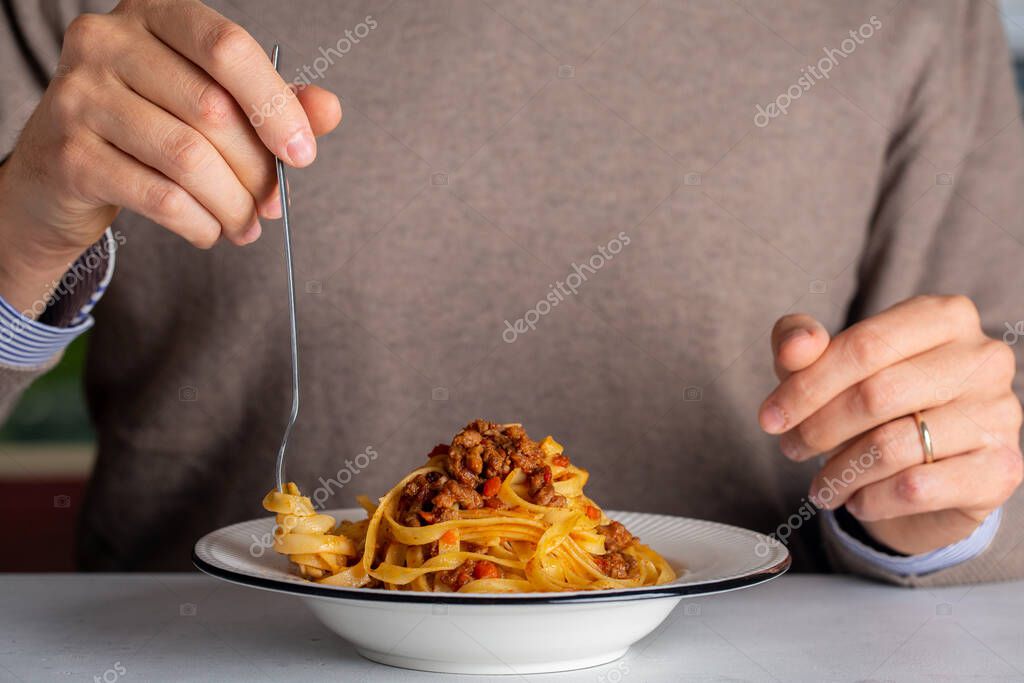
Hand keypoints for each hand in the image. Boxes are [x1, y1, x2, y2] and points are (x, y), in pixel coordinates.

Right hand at [0, 0, 341, 311]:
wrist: (59, 175)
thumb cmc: (148, 128)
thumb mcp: (211, 103)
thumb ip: (269, 102)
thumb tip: (329, 110)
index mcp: (153, 14)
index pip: (227, 48)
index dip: (275, 105)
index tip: (303, 154)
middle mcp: (107, 41)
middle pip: (212, 110)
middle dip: (257, 169)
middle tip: (273, 204)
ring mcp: (80, 95)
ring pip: (188, 158)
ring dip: (232, 204)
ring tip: (246, 227)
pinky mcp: (70, 155)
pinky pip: (159, 196)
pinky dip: (199, 223)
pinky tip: (210, 231)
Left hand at [759, 296, 1022, 554]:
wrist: (930, 473)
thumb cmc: (873, 405)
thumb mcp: (825, 365)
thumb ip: (800, 344)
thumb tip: (797, 347)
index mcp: (944, 316)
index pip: (863, 347)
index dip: (805, 386)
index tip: (768, 418)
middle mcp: (983, 358)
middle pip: (877, 395)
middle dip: (818, 430)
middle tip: (790, 450)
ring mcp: (1000, 413)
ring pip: (895, 445)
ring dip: (841, 472)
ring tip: (820, 486)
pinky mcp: (1002, 468)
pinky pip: (918, 487)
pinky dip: (873, 499)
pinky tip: (857, 500)